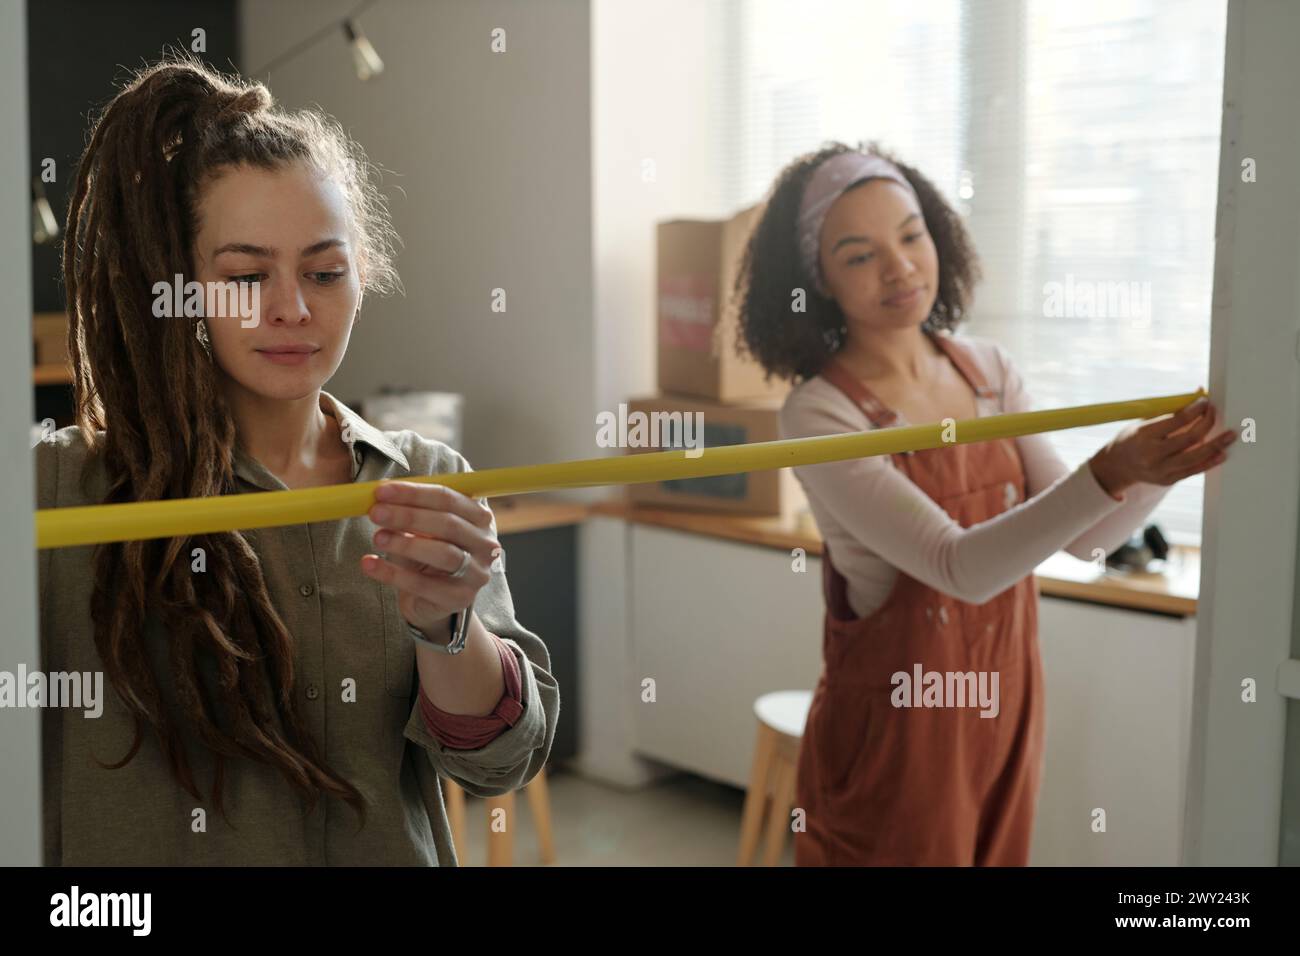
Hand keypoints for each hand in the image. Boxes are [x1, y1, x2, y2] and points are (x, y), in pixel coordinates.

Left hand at [360, 481, 498, 636]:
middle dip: (408, 516)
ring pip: (443, 553)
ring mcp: (477, 573)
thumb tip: (381, 490)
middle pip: (448, 524)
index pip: (448, 498)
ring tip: (377, 538)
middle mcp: (485, 543)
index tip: (382, 491)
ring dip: (405, 544)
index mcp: (479, 517)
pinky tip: (370, 564)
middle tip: (376, 512)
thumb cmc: (427, 553)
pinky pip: (423, 585)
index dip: (414, 493)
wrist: (432, 599)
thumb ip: (409, 509)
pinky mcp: (460, 598)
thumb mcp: (421, 528)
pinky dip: (392, 574)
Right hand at [1089, 396, 1236, 496]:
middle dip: (1207, 424)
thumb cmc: (1134, 438)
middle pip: (1188, 438)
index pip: (1176, 420)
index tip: (1205, 402)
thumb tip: (1199, 392)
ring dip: (1215, 445)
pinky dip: (1209, 462)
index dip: (1195, 410)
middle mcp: (1150, 454)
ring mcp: (1159, 470)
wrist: (1118, 466)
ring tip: (1230, 436)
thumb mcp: (1144, 421)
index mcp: (1143, 435)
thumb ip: (1172, 409)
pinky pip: (1192, 471)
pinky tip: (1221, 454)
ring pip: (1194, 457)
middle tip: (1216, 414)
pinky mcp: (1167, 480)